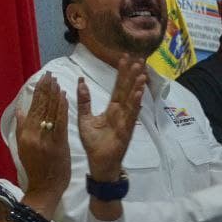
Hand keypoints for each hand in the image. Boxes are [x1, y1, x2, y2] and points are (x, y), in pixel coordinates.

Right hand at [14, 73, 70, 218]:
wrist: (45, 188)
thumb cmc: (35, 169)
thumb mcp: (23, 148)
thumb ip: (22, 128)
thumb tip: (21, 110)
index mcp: (24, 134)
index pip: (32, 108)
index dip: (38, 92)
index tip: (42, 79)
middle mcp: (33, 134)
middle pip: (40, 107)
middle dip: (46, 89)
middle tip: (50, 75)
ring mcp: (46, 138)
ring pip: (50, 112)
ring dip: (54, 95)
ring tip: (57, 81)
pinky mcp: (58, 143)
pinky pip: (60, 122)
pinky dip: (62, 108)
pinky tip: (64, 96)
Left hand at [76, 56, 146, 181]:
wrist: (98, 163)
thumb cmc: (94, 143)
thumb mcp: (85, 119)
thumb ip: (84, 101)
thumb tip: (81, 82)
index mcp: (112, 108)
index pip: (118, 87)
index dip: (121, 73)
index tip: (124, 58)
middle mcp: (121, 112)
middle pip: (127, 90)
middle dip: (132, 75)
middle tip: (138, 58)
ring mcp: (126, 120)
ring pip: (132, 100)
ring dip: (137, 86)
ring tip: (141, 72)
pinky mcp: (127, 130)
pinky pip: (131, 115)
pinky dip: (135, 104)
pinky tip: (139, 93)